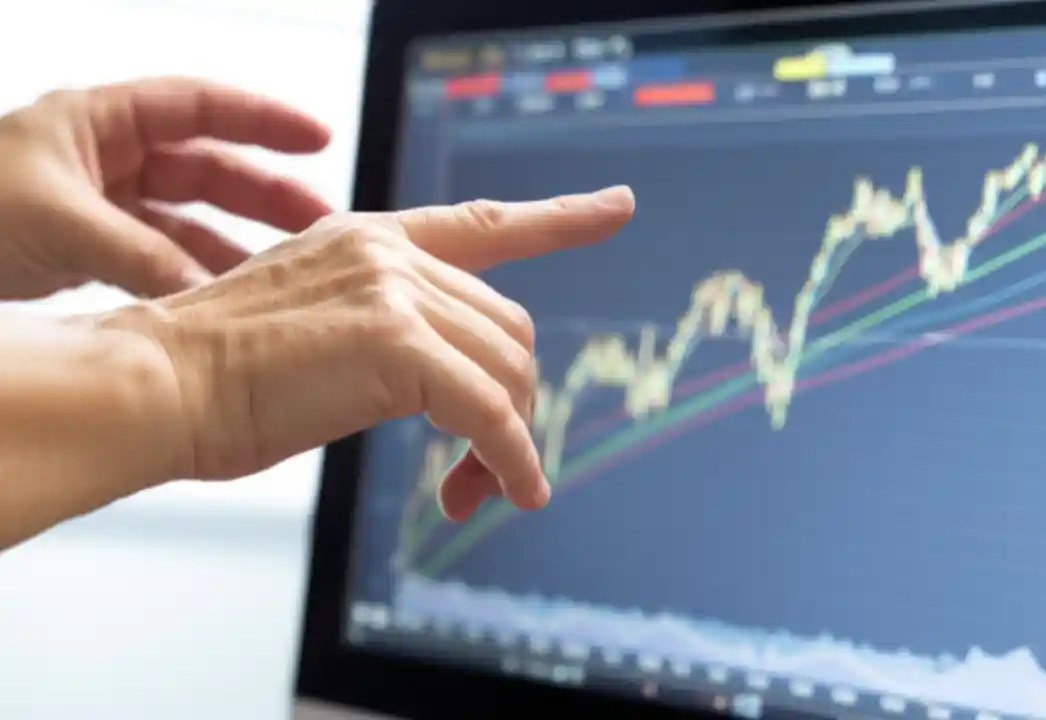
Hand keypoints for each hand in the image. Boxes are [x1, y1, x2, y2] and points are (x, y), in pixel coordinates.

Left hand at [0, 77, 332, 299]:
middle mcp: (103, 155)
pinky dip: (191, 275)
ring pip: (187, 217)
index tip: (321, 137)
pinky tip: (223, 298)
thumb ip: (139, 256)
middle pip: (206, 165)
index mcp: (95, 120)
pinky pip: (159, 256)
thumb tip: (208, 292)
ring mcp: (97, 203)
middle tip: (321, 223)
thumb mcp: (57, 224)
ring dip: (235, 243)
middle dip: (264, 194)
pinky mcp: (87, 248)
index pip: (200, 105)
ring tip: (285, 272)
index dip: (264, 119)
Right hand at [99, 186, 634, 519]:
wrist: (154, 384)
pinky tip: (513, 493)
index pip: (485, 223)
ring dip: (508, 441)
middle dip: (511, 405)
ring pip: (508, 372)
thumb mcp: (312, 324)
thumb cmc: (216, 375)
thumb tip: (452, 384)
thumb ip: (385, 328)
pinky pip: (489, 412)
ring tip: (476, 493)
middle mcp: (392, 253)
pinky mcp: (396, 345)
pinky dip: (509, 459)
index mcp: (371, 239)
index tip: (615, 209)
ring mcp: (396, 292)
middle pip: (508, 329)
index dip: (560, 220)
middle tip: (484, 473)